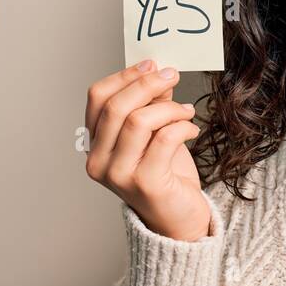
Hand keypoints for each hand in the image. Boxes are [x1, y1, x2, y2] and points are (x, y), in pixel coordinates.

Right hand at [84, 59, 211, 240]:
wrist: (178, 221)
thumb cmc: (165, 177)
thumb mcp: (153, 134)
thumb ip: (150, 106)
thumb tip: (156, 73)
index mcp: (94, 145)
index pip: (97, 98)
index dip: (125, 76)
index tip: (151, 64)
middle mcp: (98, 161)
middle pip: (116, 107)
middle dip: (147, 84)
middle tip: (172, 75)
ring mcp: (118, 175)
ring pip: (138, 121)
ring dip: (169, 108)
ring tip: (187, 111)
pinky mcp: (145, 184)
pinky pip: (163, 139)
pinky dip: (182, 127)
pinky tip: (191, 130)